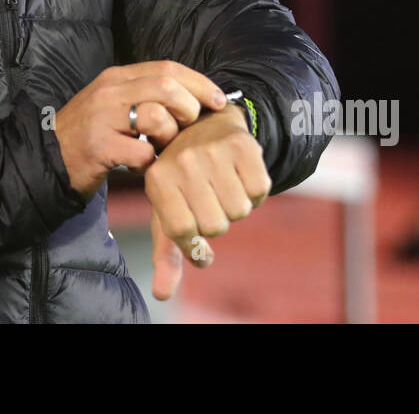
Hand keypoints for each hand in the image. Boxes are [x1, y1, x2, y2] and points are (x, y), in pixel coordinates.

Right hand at [54, 61, 227, 199]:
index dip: (199, 83)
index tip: (218, 100)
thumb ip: (146, 95)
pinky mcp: (98, 148)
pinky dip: (150, 164)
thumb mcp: (114, 104)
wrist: (48, 158)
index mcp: (117, 77)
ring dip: (170, 137)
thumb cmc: (90, 134)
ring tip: (161, 149)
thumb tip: (195, 98)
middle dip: (190, 108)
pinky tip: (142, 167)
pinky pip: (142, 154)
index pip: (167, 68)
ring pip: (157, 117)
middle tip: (190, 128)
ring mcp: (102, 118)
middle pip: (166, 86)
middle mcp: (109, 91)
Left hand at [147, 106, 270, 300]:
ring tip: (223, 183)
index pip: (184, 233)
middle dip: (217, 219)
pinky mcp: (243, 144)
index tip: (193, 225)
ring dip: (236, 204)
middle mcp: (182, 162)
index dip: (195, 239)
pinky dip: (255, 190)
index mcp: (158, 180)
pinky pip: (260, 191)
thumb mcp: (167, 211)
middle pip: (215, 225)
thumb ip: (165, 254)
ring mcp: (212, 151)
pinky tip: (239, 173)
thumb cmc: (182, 177)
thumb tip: (161, 294)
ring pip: (240, 210)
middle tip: (208, 196)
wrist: (203, 124)